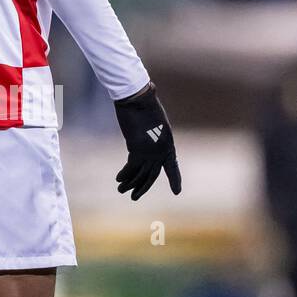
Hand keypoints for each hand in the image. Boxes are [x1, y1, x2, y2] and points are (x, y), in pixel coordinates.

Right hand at [114, 82, 181, 199]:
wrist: (138, 99)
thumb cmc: (144, 105)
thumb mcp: (153, 123)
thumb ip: (151, 137)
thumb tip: (144, 144)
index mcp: (168, 143)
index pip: (172, 166)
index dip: (175, 179)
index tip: (177, 192)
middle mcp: (161, 150)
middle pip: (152, 174)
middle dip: (143, 187)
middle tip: (135, 197)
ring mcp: (151, 151)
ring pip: (141, 174)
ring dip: (131, 184)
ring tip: (122, 190)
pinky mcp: (138, 150)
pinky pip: (131, 168)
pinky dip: (125, 174)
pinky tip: (119, 179)